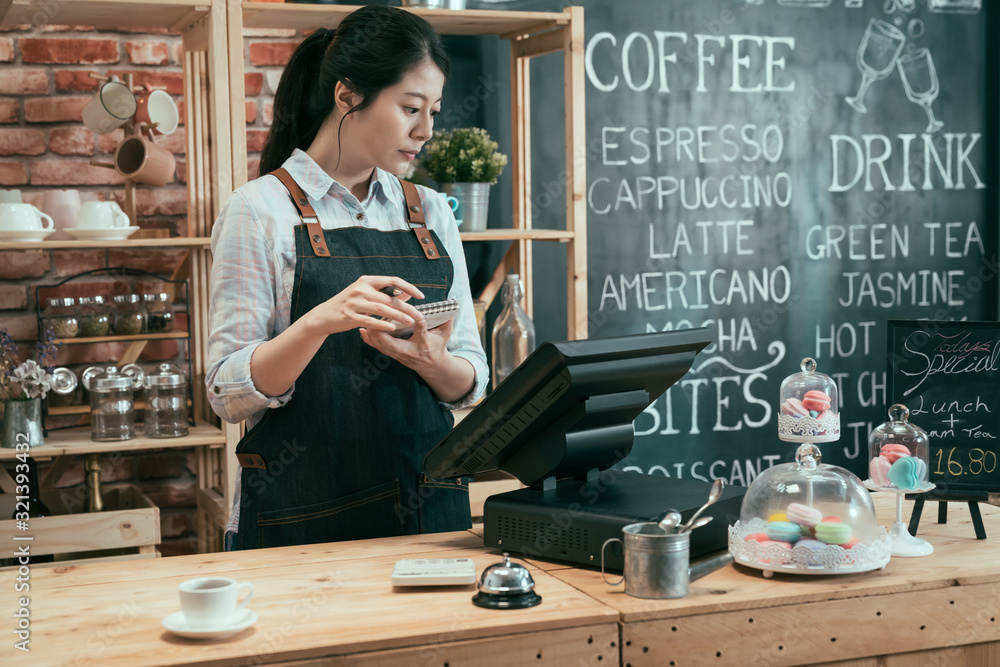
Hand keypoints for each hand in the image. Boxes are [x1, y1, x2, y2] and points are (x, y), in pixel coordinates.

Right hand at [304, 275, 424, 334]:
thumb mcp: (367, 293)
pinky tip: (392, 328)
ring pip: (381, 309)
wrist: (325, 315)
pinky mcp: (349, 316)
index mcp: (367, 280)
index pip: (392, 280)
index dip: (409, 287)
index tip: (421, 296)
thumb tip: (409, 293)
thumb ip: (386, 293)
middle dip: (407, 307)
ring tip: (410, 322)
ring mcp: (354, 302)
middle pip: (389, 298)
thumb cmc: (349, 303)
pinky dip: (382, 325)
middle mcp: (361, 289)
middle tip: (419, 315)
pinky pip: (369, 321)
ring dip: (398, 316)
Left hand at [360, 314, 453, 373]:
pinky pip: (377, 347)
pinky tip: (362, 330)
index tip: (414, 313)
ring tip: (367, 318)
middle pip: (392, 343)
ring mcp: (399, 354)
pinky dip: (368, 338)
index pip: (421, 332)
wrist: (432, 366)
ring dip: (373, 331)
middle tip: (378, 312)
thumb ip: (448, 319)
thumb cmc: (437, 346)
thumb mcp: (445, 334)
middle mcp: (409, 350)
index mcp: (424, 343)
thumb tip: (453, 303)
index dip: (419, 323)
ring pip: (382, 345)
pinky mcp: (392, 355)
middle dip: (384, 328)